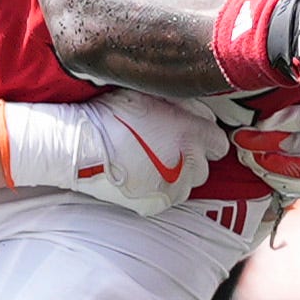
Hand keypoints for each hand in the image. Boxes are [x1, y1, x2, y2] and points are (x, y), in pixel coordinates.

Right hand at [3, 90, 227, 214]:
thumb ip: (183, 104)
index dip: (204, 137)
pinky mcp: (155, 204)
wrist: (81, 146)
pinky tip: (141, 176)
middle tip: (166, 146)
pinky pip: (167, 198)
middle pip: (203, 166)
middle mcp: (188, 164)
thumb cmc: (112, 115)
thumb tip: (200, 110)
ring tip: (152, 162)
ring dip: (176, 175)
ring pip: (187, 185)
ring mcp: (172, 187)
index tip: (190, 134)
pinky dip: (158, 189)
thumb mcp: (151, 95)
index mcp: (192, 135)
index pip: (218, 143)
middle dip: (190, 157)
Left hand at [233, 96, 299, 200]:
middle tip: (242, 139)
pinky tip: (261, 169)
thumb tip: (255, 85)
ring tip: (248, 155)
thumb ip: (282, 96)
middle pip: (299, 145)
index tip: (259, 123)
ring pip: (298, 170)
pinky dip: (274, 179)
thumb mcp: (299, 98)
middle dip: (264, 143)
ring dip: (267, 164)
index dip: (282, 121)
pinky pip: (296, 187)